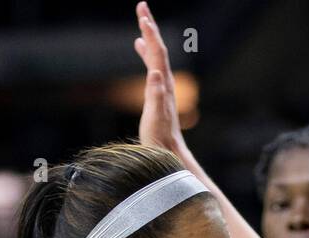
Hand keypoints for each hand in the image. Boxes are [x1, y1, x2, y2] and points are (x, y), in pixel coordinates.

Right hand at [132, 1, 185, 152]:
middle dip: (149, 27)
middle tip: (141, 6)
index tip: (142, 14)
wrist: (169, 152)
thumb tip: (156, 73)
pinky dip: (145, 52)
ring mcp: (162, 86)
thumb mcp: (155, 117)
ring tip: (141, 21)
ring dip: (147, 37)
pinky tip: (139, 48)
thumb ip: (156, 95)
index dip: (149, 33)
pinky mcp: (157, 91)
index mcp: (163, 84)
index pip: (156, 52)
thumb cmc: (159, 138)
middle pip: (157, 48)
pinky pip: (151, 64)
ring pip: (154, 54)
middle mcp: (165, 82)